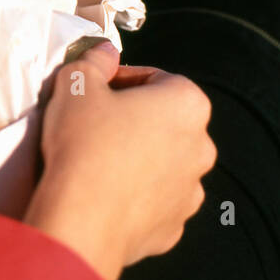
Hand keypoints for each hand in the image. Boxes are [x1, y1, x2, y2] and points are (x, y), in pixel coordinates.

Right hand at [22, 40, 215, 279]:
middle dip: (134, 119)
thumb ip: (95, 59)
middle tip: (94, 124)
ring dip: (138, 157)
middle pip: (164, 121)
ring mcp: (191, 192)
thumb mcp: (77, 83)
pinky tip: (105, 192)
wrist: (81, 221)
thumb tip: (106, 52)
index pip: (154, 78)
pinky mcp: (174, 227)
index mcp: (188, 103)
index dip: (120, 81)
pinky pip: (155, 201)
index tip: (95, 91)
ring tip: (98, 161)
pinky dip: (136, 195)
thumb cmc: (84, 144)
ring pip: (163, 162)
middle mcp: (202, 147)